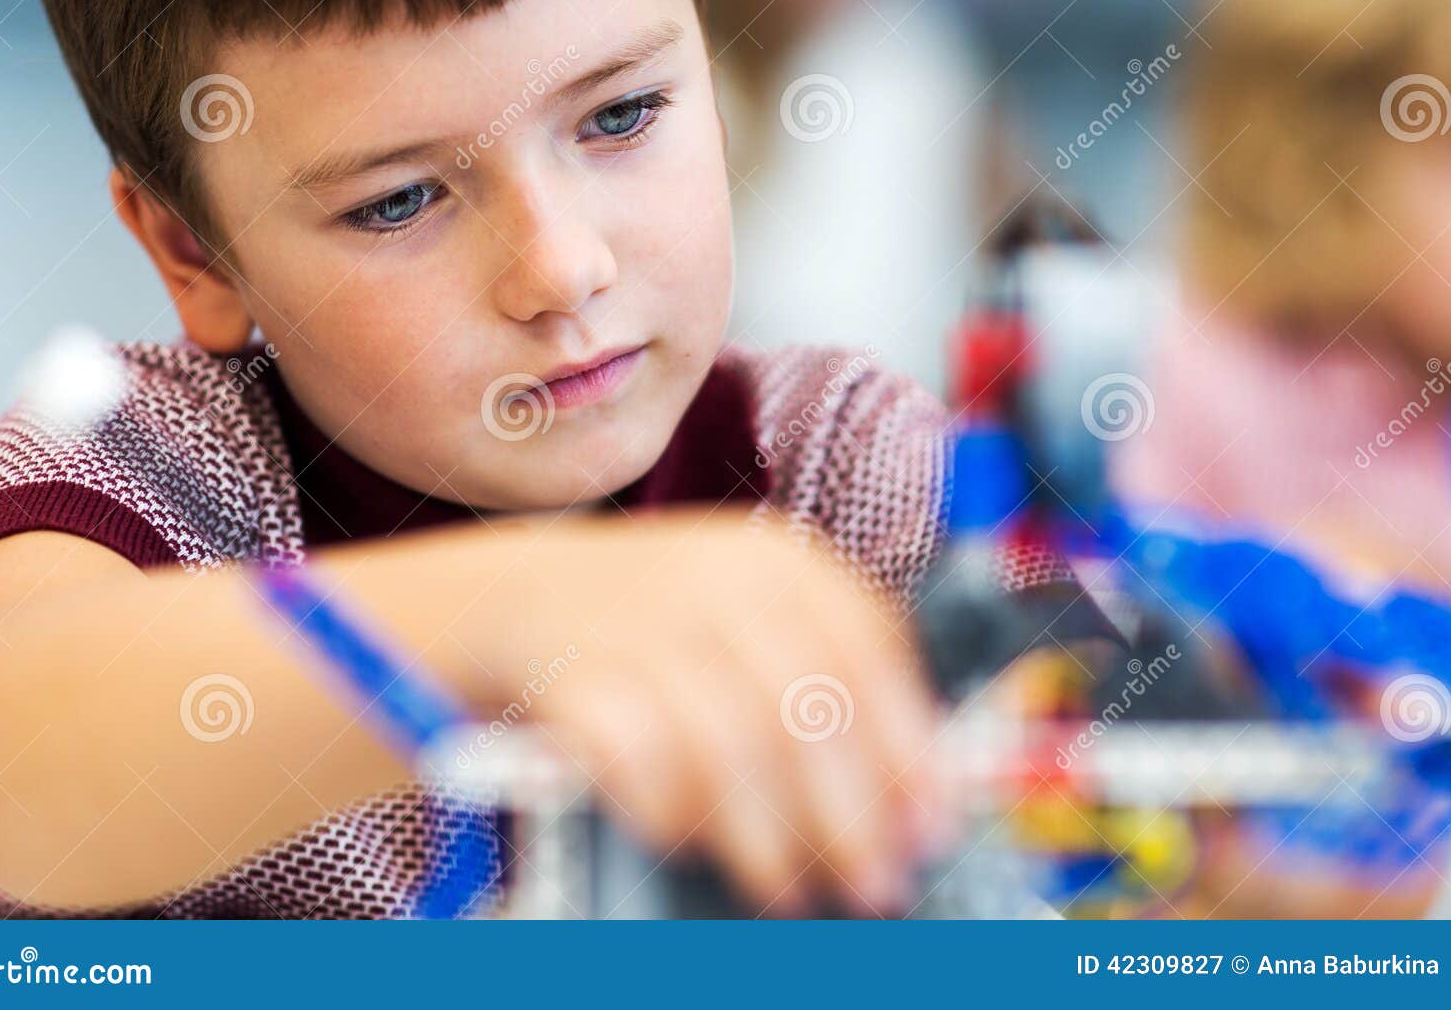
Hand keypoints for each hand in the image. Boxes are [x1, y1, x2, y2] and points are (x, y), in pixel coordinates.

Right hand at [428, 507, 947, 914]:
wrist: (521, 594)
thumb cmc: (662, 630)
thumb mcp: (751, 624)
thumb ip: (829, 690)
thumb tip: (916, 800)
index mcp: (775, 562)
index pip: (864, 645)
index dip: (906, 742)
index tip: (929, 824)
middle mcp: (714, 577)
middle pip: (804, 702)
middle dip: (848, 811)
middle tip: (871, 884)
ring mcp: (640, 618)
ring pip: (728, 740)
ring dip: (766, 835)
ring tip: (786, 890)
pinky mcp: (573, 666)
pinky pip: (639, 757)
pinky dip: (670, 811)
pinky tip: (687, 841)